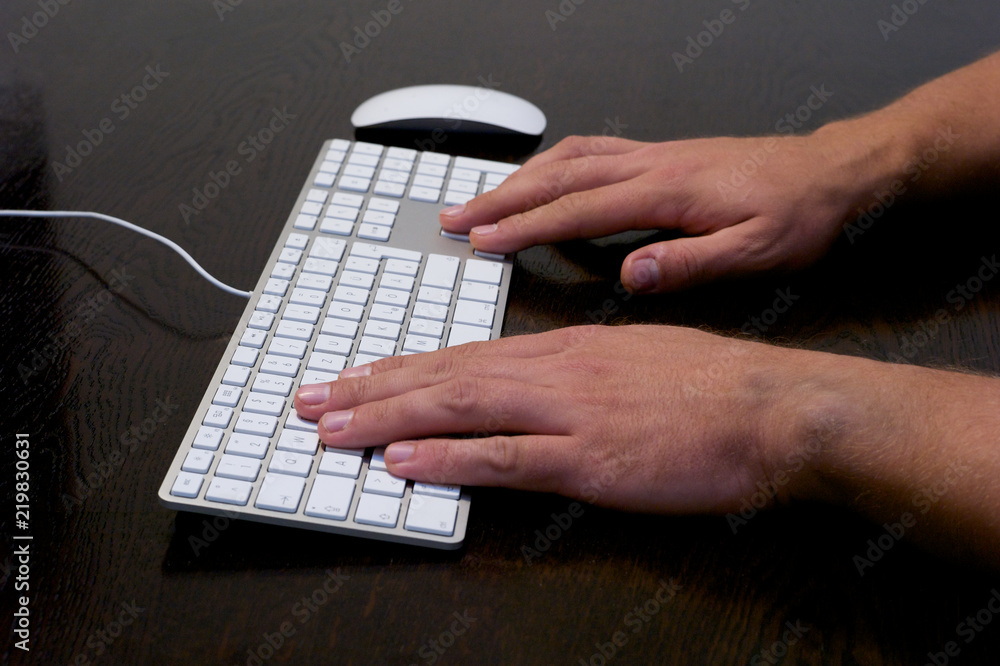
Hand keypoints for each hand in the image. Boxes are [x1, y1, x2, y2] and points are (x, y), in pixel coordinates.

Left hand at [294, 325, 823, 512]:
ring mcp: (569, 413)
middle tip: (313, 398)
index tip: (355, 376)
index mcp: (563, 350)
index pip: (463, 354)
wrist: (773, 407)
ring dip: (387, 418)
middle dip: (370, 388)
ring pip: (459, 407)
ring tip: (332, 426)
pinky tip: (404, 462)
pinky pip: (505, 457)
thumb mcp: (631, 360)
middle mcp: (554, 371)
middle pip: (444, 374)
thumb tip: (527, 390)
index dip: (400, 368)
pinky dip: (448, 458)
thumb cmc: (710, 387)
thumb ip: (572, 376)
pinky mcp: (591, 459)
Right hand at [439, 133, 867, 292]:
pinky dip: (552, 163)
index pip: (578, 209)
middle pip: (558, 176)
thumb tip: (632, 275)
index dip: (524, 226)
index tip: (481, 239)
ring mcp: (652, 155)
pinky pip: (590, 150)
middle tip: (456, 216)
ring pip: (568, 157)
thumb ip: (691, 263)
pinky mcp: (659, 155)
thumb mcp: (757, 252)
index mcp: (668, 192)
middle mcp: (651, 165)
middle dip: (501, 198)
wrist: (830, 172)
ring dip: (518, 178)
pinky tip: (539, 176)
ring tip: (480, 200)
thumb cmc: (797, 214)